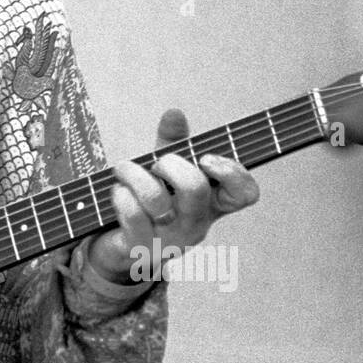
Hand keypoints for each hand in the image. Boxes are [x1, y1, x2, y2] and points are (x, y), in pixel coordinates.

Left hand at [87, 108, 259, 283]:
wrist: (119, 246)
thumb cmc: (148, 203)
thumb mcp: (162, 169)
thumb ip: (172, 141)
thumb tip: (174, 114)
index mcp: (211, 204)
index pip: (244, 193)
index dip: (233, 172)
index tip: (206, 158)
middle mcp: (196, 224)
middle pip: (195, 188)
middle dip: (169, 163)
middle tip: (156, 162)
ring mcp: (169, 241)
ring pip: (156, 199)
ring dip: (133, 173)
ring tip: (123, 169)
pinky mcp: (141, 249)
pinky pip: (131, 213)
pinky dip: (120, 194)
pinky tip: (118, 193)